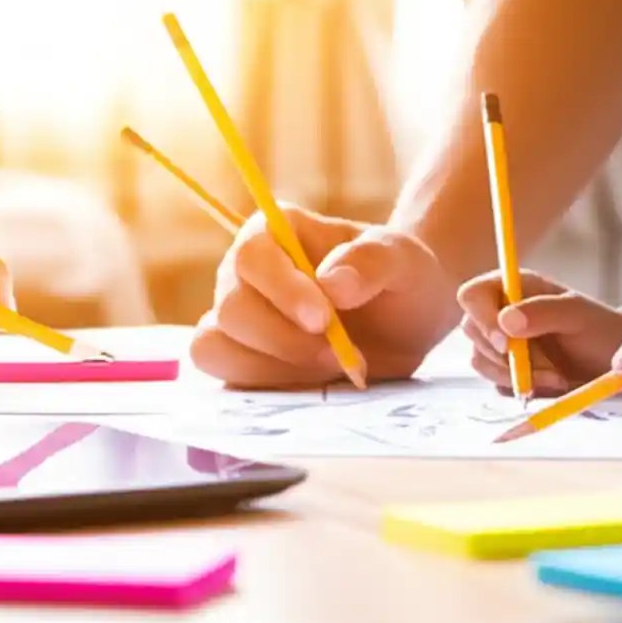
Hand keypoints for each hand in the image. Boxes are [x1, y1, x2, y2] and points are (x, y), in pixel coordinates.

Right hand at [191, 205, 459, 387]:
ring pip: (215, 348)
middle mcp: (245, 273)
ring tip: (329, 368)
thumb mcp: (403, 261)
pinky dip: (264, 390)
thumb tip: (331, 284)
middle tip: (339, 354)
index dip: (281, 290)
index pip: (253, 256)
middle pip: (231, 308)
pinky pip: (226, 380)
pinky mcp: (242, 361)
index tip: (323, 320)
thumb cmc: (400, 278)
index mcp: (275, 232)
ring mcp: (237, 320)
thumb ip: (371, 262)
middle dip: (285, 340)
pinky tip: (309, 384)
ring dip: (272, 369)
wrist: (406, 321)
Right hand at [457, 270, 621, 393]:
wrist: (613, 359)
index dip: (482, 319)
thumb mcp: (577, 315)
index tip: (506, 344)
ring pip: (480, 361)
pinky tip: (550, 383)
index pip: (472, 296)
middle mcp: (498, 312)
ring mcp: (498, 343)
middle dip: (506, 356)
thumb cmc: (599, 328)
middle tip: (548, 368)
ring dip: (516, 376)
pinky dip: (521, 388)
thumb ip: (543, 312)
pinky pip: (496, 383)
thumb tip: (504, 321)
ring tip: (556, 377)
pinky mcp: (504, 370)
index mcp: (512, 287)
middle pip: (472, 332)